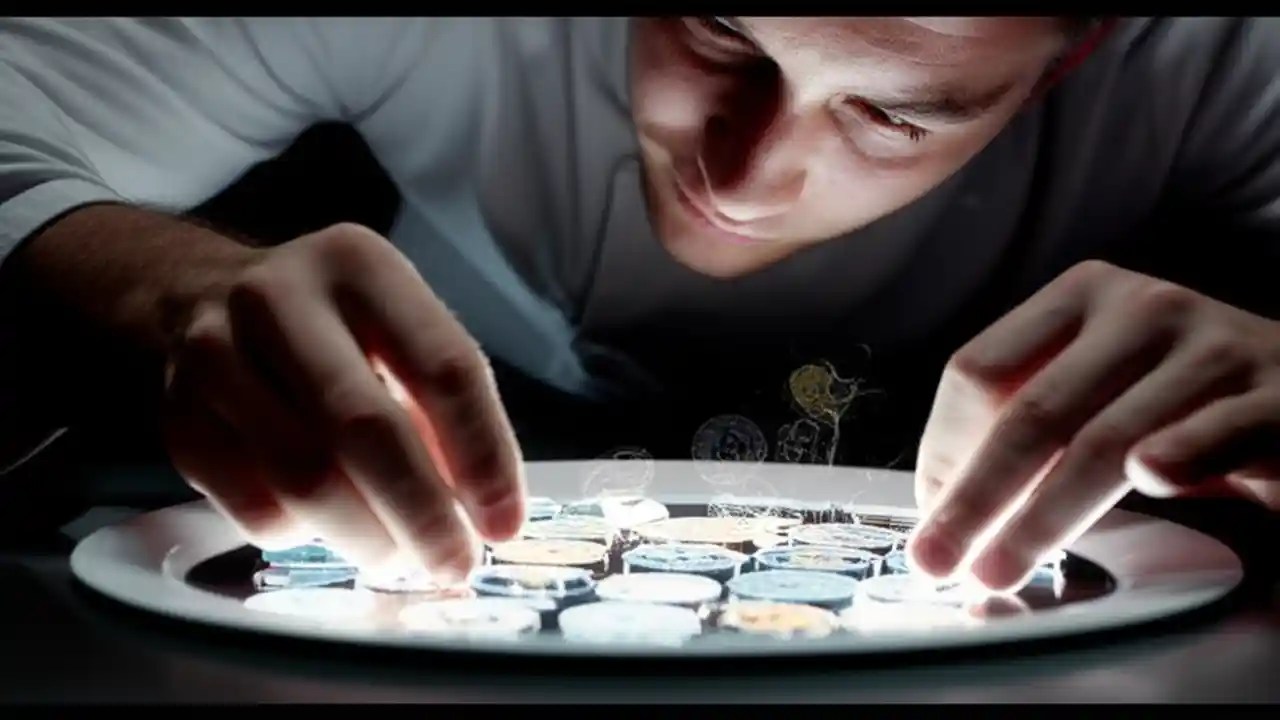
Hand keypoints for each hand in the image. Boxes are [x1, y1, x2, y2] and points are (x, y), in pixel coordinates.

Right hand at [162, 223, 523, 579]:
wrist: (195, 298)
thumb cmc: (330, 328)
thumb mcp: (396, 327)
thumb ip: (441, 405)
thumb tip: (483, 509)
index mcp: (361, 266)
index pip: (444, 367)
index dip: (483, 455)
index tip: (504, 522)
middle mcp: (279, 298)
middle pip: (365, 426)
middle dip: (421, 514)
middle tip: (453, 563)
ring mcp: (214, 354)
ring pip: (302, 477)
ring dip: (365, 537)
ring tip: (397, 556)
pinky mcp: (176, 415)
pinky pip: (253, 503)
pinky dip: (304, 532)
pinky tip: (327, 524)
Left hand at [908, 260, 1278, 590]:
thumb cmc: (1183, 398)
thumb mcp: (1097, 384)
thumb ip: (1031, 419)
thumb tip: (942, 495)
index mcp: (1080, 297)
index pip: (980, 369)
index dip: (944, 447)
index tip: (928, 510)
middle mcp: (1141, 308)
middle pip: (1031, 411)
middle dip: (976, 497)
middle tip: (938, 557)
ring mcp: (1214, 347)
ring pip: (1107, 439)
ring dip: (1045, 516)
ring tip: (1002, 567)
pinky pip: (1218, 432)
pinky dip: (1181, 456)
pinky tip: (1152, 482)